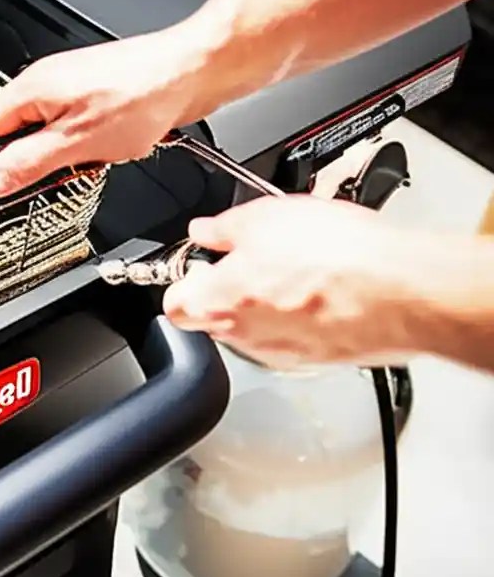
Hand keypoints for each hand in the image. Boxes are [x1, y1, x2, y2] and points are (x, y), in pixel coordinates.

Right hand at [0, 24, 230, 198]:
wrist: (192, 70)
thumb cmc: (143, 94)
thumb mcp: (78, 143)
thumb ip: (30, 164)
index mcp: (30, 90)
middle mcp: (44, 84)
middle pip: (5, 133)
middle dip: (13, 165)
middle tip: (22, 193)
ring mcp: (68, 89)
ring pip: (38, 134)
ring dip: (51, 160)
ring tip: (76, 170)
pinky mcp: (92, 96)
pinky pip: (66, 130)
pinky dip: (74, 151)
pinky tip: (98, 158)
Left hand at [162, 195, 437, 368]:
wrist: (403, 291)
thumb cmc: (335, 257)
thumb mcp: (263, 217)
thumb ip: (222, 228)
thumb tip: (204, 230)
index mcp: (218, 302)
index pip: (172, 305)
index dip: (183, 282)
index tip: (200, 264)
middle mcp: (244, 336)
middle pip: (213, 318)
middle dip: (226, 290)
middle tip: (253, 261)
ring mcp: (283, 353)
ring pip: (256, 329)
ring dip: (267, 304)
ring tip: (299, 269)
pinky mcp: (320, 359)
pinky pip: (298, 337)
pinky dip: (305, 318)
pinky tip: (327, 289)